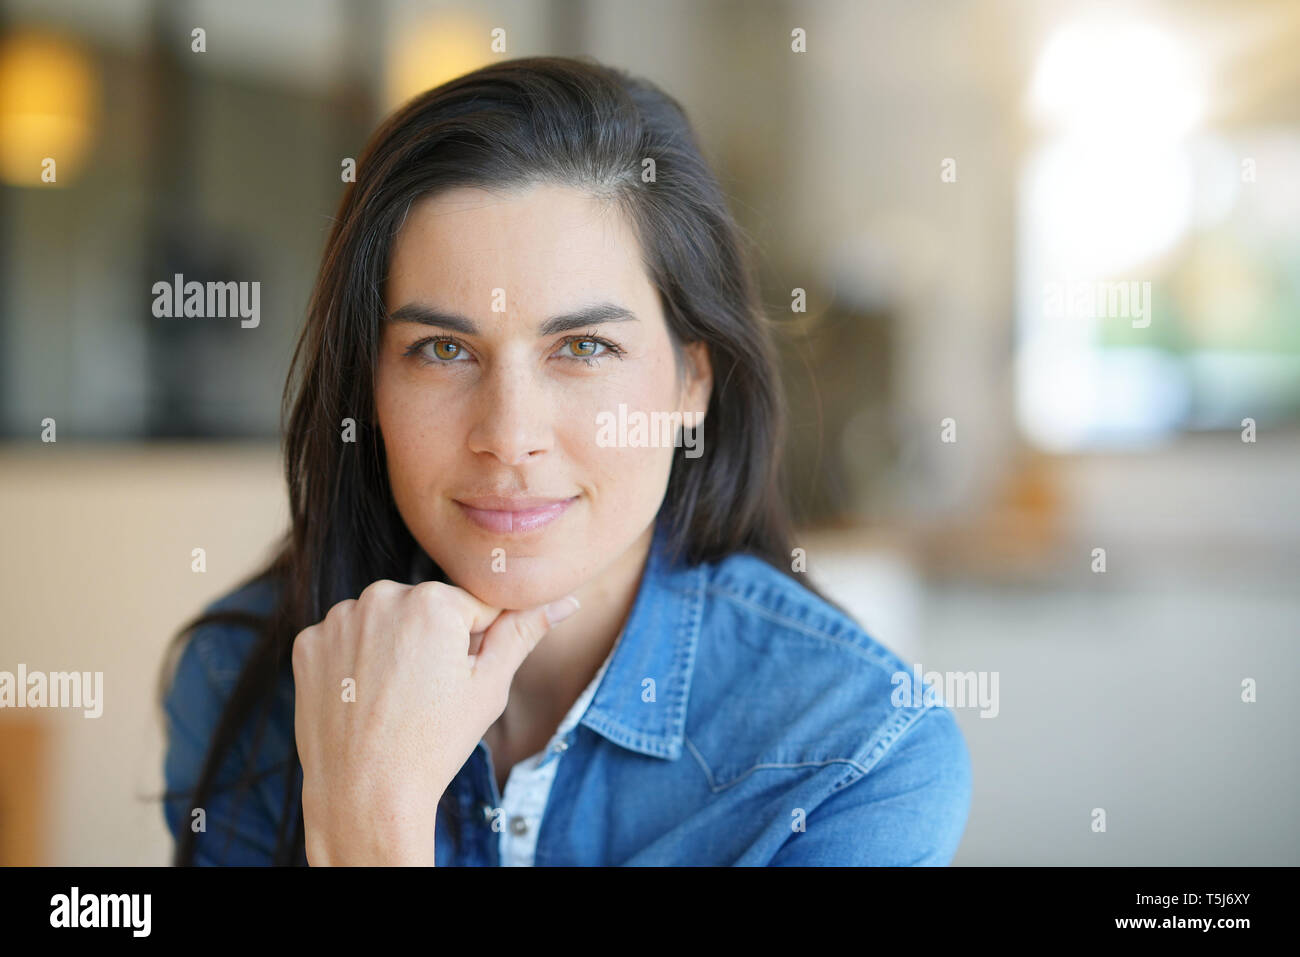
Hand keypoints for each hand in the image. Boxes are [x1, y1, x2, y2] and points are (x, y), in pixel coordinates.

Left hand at [290, 578, 580, 864]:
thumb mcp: (490, 687)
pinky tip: (363, 696)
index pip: (474, 606)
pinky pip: (344, 638)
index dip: (476, 646)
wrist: (365, 794)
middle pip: (426, 608)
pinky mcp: (308, 643)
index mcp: (434, 601)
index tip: (456, 682)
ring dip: (392, 646)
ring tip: (394, 697)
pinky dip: (354, 661)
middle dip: (432, 640)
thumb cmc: (434, 743)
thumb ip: (524, 632)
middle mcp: (381, 595)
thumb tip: (565, 602)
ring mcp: (338, 619)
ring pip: (384, 620)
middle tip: (427, 694)